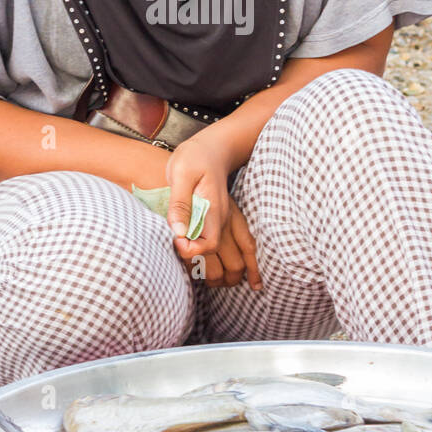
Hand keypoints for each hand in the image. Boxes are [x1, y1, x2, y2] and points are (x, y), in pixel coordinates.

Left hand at [165, 131, 261, 289]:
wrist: (212, 146)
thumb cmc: (193, 157)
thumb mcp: (180, 174)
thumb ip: (179, 204)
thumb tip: (179, 233)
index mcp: (213, 210)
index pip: (208, 245)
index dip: (192, 252)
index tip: (177, 245)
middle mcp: (226, 219)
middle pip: (230, 261)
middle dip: (213, 276)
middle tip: (195, 275)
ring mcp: (232, 220)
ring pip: (243, 258)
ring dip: (233, 276)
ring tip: (220, 285)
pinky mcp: (232, 219)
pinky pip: (249, 246)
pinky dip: (252, 266)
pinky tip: (254, 282)